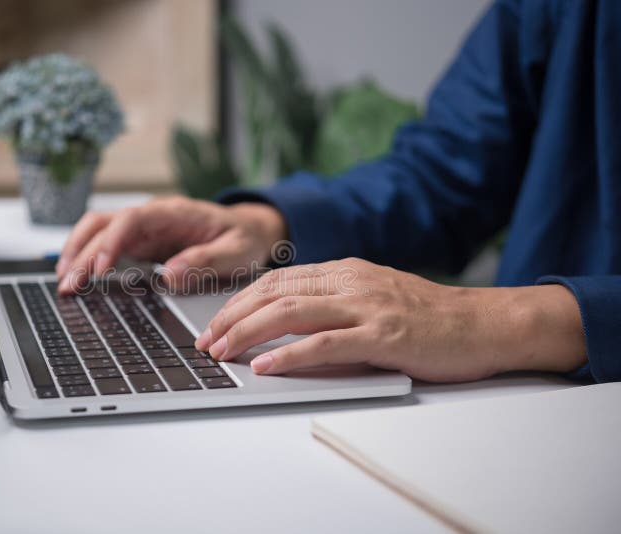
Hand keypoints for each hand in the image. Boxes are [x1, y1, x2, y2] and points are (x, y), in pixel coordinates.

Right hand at [55, 196, 286, 293]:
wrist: (250, 230)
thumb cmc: (243, 238)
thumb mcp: (235, 252)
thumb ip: (205, 261)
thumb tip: (170, 276)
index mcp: (174, 212)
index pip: (132, 220)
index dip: (111, 242)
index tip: (99, 268)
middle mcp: (153, 216)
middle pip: (105, 224)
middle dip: (82, 252)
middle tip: (68, 283)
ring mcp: (144, 228)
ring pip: (99, 230)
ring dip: (78, 252)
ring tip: (64, 281)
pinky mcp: (142, 242)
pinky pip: (107, 244)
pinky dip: (88, 258)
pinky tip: (77, 277)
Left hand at [195, 258, 586, 381]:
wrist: (483, 323)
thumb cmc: (427, 317)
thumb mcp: (372, 298)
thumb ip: (332, 303)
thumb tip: (283, 321)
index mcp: (344, 271)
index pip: (276, 280)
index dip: (239, 301)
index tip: (215, 323)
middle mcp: (350, 282)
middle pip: (274, 293)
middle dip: (232, 317)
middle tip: (206, 342)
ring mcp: (366, 306)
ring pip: (291, 313)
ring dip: (249, 333)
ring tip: (223, 352)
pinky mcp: (383, 335)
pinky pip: (325, 343)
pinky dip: (290, 355)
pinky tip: (266, 366)